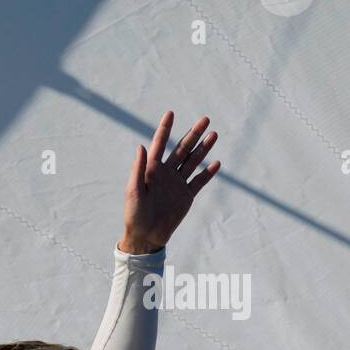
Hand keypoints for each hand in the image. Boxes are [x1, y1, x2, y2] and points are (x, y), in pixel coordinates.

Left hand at [119, 110, 219, 253]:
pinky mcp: (186, 196)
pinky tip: (216, 163)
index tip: (170, 113)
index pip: (160, 144)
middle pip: (182, 150)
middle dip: (193, 134)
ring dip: (203, 149)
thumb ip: (138, 169)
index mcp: (151, 170)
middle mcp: (166, 174)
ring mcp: (177, 184)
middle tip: (205, 119)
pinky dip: (208, 173)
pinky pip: (199, 182)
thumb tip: (141, 146)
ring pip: (193, 162)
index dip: (165, 129)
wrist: (146, 237)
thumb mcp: (133, 191)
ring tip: (214, 134)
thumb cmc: (134, 214)